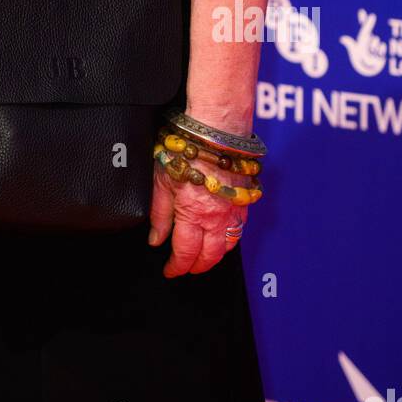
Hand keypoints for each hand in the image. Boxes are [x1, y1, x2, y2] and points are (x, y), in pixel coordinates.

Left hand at [148, 155, 246, 276]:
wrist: (217, 131)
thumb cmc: (187, 150)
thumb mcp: (162, 180)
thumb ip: (159, 214)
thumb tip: (155, 240)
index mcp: (193, 215)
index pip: (186, 253)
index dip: (177, 266)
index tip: (170, 271)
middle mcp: (217, 218)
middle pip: (210, 256)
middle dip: (197, 267)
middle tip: (186, 268)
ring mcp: (234, 210)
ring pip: (229, 246)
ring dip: (216, 255)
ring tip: (204, 257)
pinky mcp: (246, 199)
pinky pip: (241, 228)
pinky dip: (231, 238)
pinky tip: (223, 235)